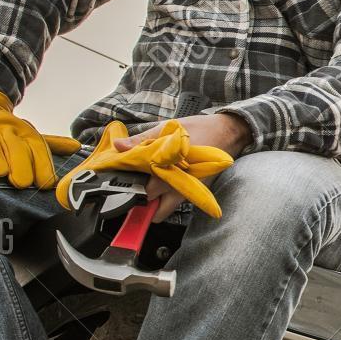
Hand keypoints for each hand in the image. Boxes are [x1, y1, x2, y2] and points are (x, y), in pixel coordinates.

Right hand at [0, 82, 80, 189]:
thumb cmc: (1, 130)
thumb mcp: (25, 135)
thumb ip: (49, 144)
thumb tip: (78, 147)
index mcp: (22, 131)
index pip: (36, 147)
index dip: (42, 165)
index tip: (46, 184)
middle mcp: (3, 128)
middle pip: (13, 145)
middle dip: (19, 162)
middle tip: (22, 183)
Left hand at [55, 117, 239, 219]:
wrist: (229, 134)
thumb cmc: (200, 130)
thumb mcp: (168, 128)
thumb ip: (142, 139)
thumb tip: (119, 147)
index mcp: (170, 167)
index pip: (142, 188)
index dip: (125, 190)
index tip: (110, 189)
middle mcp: (179, 184)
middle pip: (151, 205)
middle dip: (136, 202)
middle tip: (122, 193)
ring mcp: (187, 191)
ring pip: (162, 211)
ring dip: (150, 206)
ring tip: (138, 196)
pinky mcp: (193, 192)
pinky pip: (172, 204)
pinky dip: (161, 202)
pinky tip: (155, 189)